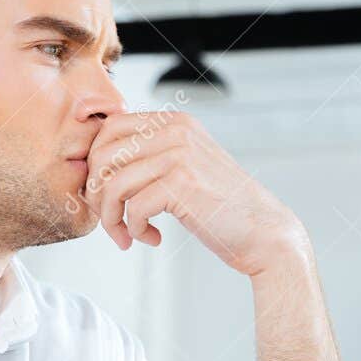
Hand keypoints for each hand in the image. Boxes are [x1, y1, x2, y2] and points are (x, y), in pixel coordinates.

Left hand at [82, 111, 308, 276]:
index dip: (96, 165)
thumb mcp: (186, 167)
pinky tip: (152, 238)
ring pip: (112, 184)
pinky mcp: (182, 184)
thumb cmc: (222, 208)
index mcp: (174, 122)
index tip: (105, 196)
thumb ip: (151, 157)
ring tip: (127, 235)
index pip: (109, 130)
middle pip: (102, 154)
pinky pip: (133, 207)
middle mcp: (175, 131)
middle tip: (110, 220)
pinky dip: (134, 230)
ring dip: (112, 218)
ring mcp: (179, 155)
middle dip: (96, 193)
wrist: (265, 232)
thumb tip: (97, 167)